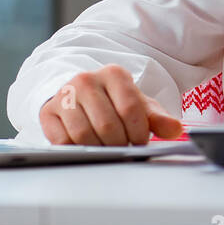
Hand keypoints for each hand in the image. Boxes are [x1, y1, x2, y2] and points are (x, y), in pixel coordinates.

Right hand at [40, 64, 183, 144]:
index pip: (130, 109)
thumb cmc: (114, 104)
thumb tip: (175, 130)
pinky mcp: (48, 112)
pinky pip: (63, 141)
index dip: (139, 133)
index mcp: (113, 74)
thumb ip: (159, 119)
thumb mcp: (140, 107)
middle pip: (107, 125)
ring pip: (84, 135)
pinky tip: (86, 147)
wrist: (80, 98)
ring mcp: (64, 95)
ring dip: (99, 149)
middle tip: (123, 148)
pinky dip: (77, 150)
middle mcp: (86, 80)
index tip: (140, 141)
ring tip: (107, 148)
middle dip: (119, 144)